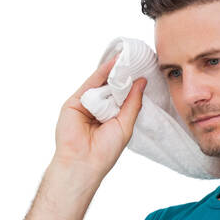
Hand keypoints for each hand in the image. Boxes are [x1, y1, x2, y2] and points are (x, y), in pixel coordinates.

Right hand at [51, 52, 146, 179]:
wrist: (83, 162)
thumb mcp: (125, 125)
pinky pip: (90, 83)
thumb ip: (133, 103)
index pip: (123, 96)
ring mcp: (86, 105)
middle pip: (112, 87)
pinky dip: (102, 72)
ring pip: (101, 83)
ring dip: (114, 71)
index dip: (132, 84)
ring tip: (128, 57)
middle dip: (124, 74)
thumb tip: (142, 81)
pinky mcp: (75, 102)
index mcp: (112, 117)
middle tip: (137, 57)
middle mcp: (99, 110)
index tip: (144, 68)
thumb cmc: (105, 151)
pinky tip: (113, 63)